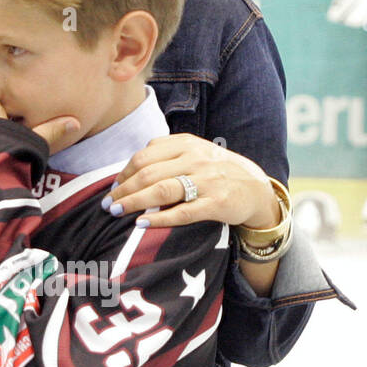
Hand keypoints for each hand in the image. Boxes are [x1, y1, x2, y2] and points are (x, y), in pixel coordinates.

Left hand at [104, 134, 280, 230]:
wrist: (257, 189)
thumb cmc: (218, 171)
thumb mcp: (196, 152)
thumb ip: (167, 153)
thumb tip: (131, 168)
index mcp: (187, 144)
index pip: (144, 156)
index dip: (124, 173)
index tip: (113, 188)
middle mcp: (196, 159)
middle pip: (148, 173)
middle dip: (123, 190)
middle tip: (108, 204)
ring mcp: (207, 181)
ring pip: (161, 190)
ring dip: (134, 202)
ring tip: (117, 211)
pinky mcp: (217, 203)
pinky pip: (183, 212)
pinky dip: (160, 218)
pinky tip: (142, 223)